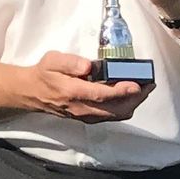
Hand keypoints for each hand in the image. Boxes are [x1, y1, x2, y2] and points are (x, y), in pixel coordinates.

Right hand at [24, 49, 152, 123]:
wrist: (31, 93)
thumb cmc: (43, 74)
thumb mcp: (52, 60)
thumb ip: (70, 62)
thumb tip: (88, 66)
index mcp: (72, 91)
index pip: (101, 95)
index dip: (121, 91)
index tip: (136, 84)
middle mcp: (80, 108)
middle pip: (115, 109)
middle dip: (135, 98)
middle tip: (148, 84)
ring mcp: (84, 115)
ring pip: (115, 115)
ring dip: (132, 104)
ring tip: (144, 90)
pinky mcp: (87, 118)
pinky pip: (111, 117)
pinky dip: (125, 108)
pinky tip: (130, 97)